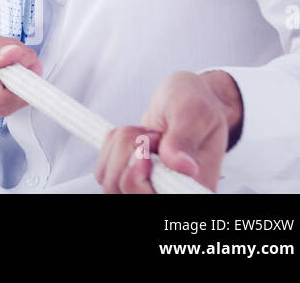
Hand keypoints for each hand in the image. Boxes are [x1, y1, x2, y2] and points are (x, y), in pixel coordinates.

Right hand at [0, 8, 41, 121]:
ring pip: (9, 105)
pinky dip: (3, 91)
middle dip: (20, 78)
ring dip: (11, 84)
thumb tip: (15, 57)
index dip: (25, 81)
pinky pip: (0, 107)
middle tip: (9, 54)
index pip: (7, 98)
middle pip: (12, 102)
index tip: (25, 61)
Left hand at [94, 70, 240, 193]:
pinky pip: (104, 170)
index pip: (155, 200)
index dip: (138, 182)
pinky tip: (137, 137)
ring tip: (147, 135)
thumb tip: (183, 166)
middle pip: (124, 192)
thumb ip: (184, 140)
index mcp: (193, 190)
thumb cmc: (195, 105)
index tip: (143, 153)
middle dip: (127, 154)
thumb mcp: (194, 115)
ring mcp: (148, 189)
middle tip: (151, 136)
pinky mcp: (130, 180)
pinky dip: (112, 146)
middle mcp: (169, 194)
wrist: (185, 100)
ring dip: (120, 148)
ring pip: (110, 180)